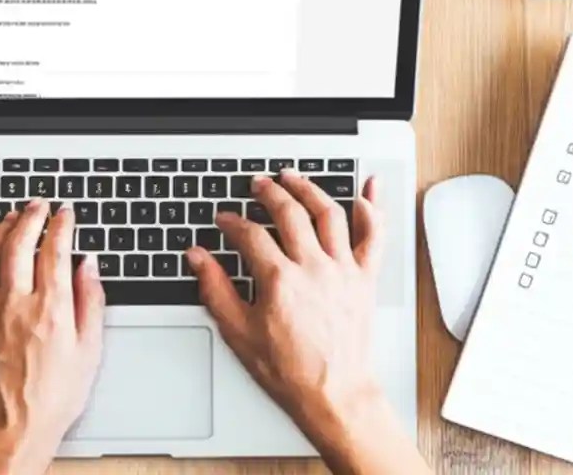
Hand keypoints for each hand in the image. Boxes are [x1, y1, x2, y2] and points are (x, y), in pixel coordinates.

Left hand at [0, 200, 105, 474]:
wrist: (6, 432)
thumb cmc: (49, 402)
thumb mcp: (89, 353)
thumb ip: (91, 302)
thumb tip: (89, 267)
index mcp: (50, 309)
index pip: (55, 249)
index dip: (61, 224)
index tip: (65, 213)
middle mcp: (14, 304)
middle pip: (19, 241)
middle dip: (31, 216)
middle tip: (38, 206)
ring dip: (0, 228)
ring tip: (10, 218)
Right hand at [186, 171, 427, 473]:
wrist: (335, 394)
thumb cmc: (290, 372)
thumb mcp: (239, 333)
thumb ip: (216, 290)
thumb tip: (198, 259)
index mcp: (280, 280)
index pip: (250, 234)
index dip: (232, 222)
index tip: (224, 219)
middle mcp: (314, 268)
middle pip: (290, 212)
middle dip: (270, 192)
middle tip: (258, 184)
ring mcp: (343, 271)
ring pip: (329, 213)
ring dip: (310, 189)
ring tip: (294, 178)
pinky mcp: (365, 279)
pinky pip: (374, 237)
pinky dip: (373, 210)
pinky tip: (367, 192)